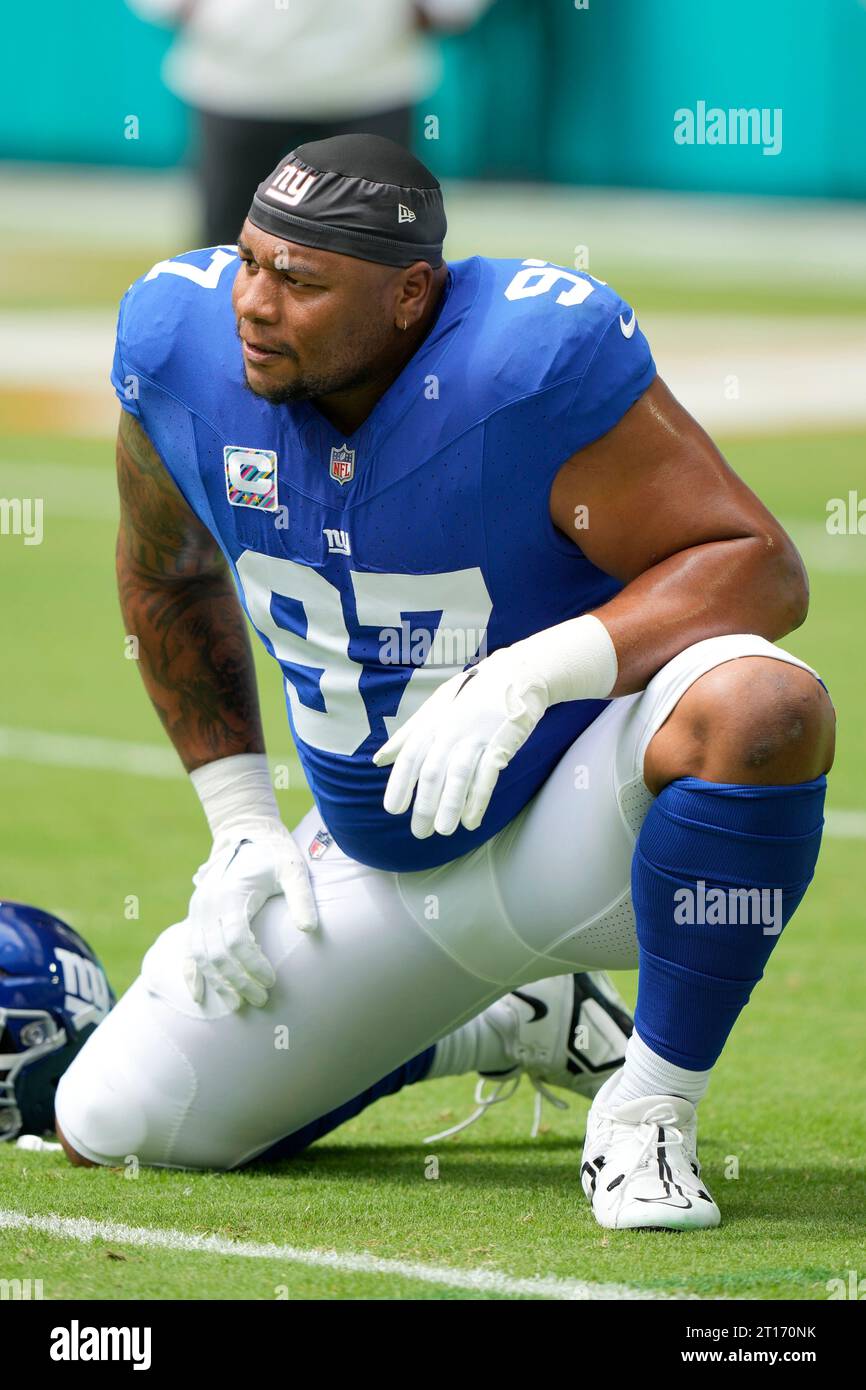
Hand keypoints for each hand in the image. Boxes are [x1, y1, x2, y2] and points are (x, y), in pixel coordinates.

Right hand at [181, 818, 317, 1009]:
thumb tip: (309, 930)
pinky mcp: (195, 915)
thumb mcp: (294, 869)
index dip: (252, 964)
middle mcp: (207, 904)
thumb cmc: (274, 853)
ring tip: (238, 1004)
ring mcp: (197, 910)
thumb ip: (302, 898)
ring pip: (201, 957)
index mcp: (229, 894)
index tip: (272, 980)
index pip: (236, 941)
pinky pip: (188, 950)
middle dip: (238, 981)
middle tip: (261, 1000)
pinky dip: (192, 974)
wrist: (246, 832)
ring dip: (218, 983)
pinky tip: (200, 997)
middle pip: (216, 954)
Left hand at [373, 649, 549, 838]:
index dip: (400, 783)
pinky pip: (487, 775)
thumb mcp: (435, 707)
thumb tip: (379, 759)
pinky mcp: (500, 743)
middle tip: (419, 833)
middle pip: (432, 772)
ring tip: (443, 832)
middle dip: (424, 804)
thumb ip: (407, 735)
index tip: (393, 809)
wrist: (516, 674)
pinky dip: (478, 799)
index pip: (411, 757)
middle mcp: (451, 730)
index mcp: (432, 723)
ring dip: (450, 806)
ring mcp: (476, 737)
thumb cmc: (470, 695)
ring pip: (459, 776)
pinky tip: (471, 821)